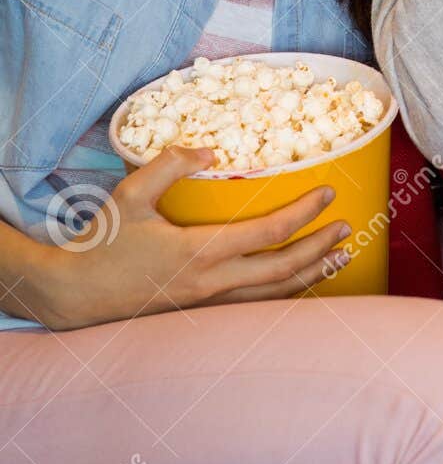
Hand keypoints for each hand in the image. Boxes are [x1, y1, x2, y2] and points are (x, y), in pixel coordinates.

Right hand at [35, 147, 352, 330]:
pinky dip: (285, 292)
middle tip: (347, 228)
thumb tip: (210, 151)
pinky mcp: (201, 312)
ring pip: (273, 293)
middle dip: (319, 248)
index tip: (328, 193)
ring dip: (310, 275)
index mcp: (199, 251)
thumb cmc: (102, 243)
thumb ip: (170, 165)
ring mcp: (208, 303)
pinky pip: (255, 304)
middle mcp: (211, 282)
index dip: (303, 213)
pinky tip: (299, 281)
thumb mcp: (130, 193)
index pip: (268, 233)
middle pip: (282, 269)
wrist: (75, 297)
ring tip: (340, 259)